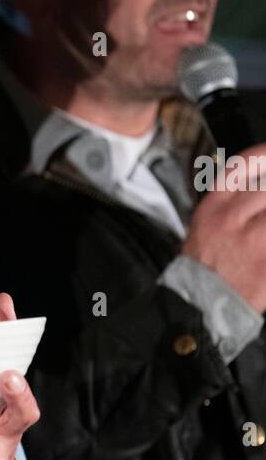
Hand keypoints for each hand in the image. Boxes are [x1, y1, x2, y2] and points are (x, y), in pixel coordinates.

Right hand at [182, 143, 265, 311]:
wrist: (200, 303)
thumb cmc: (203, 268)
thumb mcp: (205, 225)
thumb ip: (232, 203)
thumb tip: (260, 188)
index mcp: (214, 207)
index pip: (241, 166)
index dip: (262, 155)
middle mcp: (233, 218)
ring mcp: (255, 238)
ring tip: (264, 228)